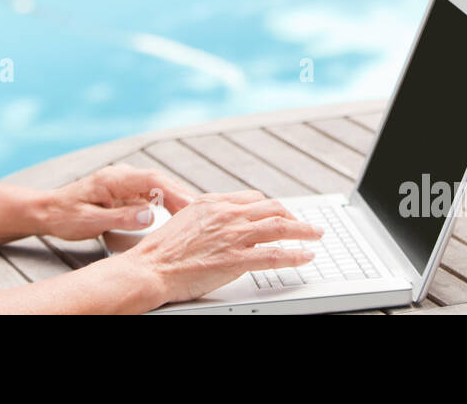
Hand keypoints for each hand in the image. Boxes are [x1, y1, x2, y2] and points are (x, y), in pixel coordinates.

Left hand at [40, 163, 196, 240]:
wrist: (47, 211)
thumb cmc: (64, 216)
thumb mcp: (90, 221)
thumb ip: (121, 218)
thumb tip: (151, 216)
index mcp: (114, 179)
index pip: (152, 179)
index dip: (175, 191)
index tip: (191, 205)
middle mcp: (121, 176)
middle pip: (160, 181)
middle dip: (182, 195)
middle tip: (203, 213)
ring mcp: (124, 183)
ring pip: (158, 188)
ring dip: (176, 200)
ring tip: (196, 216)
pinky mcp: (125, 192)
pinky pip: (151, 195)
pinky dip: (166, 204)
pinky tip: (178, 216)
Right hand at [122, 190, 323, 303]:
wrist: (151, 267)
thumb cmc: (162, 250)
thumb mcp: (185, 220)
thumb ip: (208, 217)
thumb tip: (222, 222)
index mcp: (212, 203)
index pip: (253, 198)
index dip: (271, 207)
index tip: (280, 214)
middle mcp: (226, 214)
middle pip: (271, 208)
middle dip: (292, 215)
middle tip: (304, 225)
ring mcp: (232, 236)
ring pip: (279, 226)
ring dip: (303, 230)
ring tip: (316, 235)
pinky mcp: (235, 259)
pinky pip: (274, 254)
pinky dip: (295, 254)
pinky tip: (305, 256)